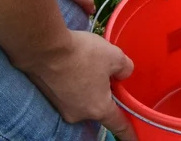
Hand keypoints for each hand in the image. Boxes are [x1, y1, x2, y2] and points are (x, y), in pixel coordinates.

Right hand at [23, 29, 137, 140]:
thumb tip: (122, 75)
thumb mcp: (115, 56)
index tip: (134, 140)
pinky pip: (69, 93)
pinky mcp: (49, 97)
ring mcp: (61, 108)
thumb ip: (126, 69)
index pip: (117, 124)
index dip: (128, 132)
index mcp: (98, 108)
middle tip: (107, 73)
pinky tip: (74, 66)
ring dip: (88, 86)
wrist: (45, 49)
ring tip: (88, 65)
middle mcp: (78, 114)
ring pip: (83, 99)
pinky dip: (74, 83)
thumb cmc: (84, 54)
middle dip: (105, 93)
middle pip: (99, 107)